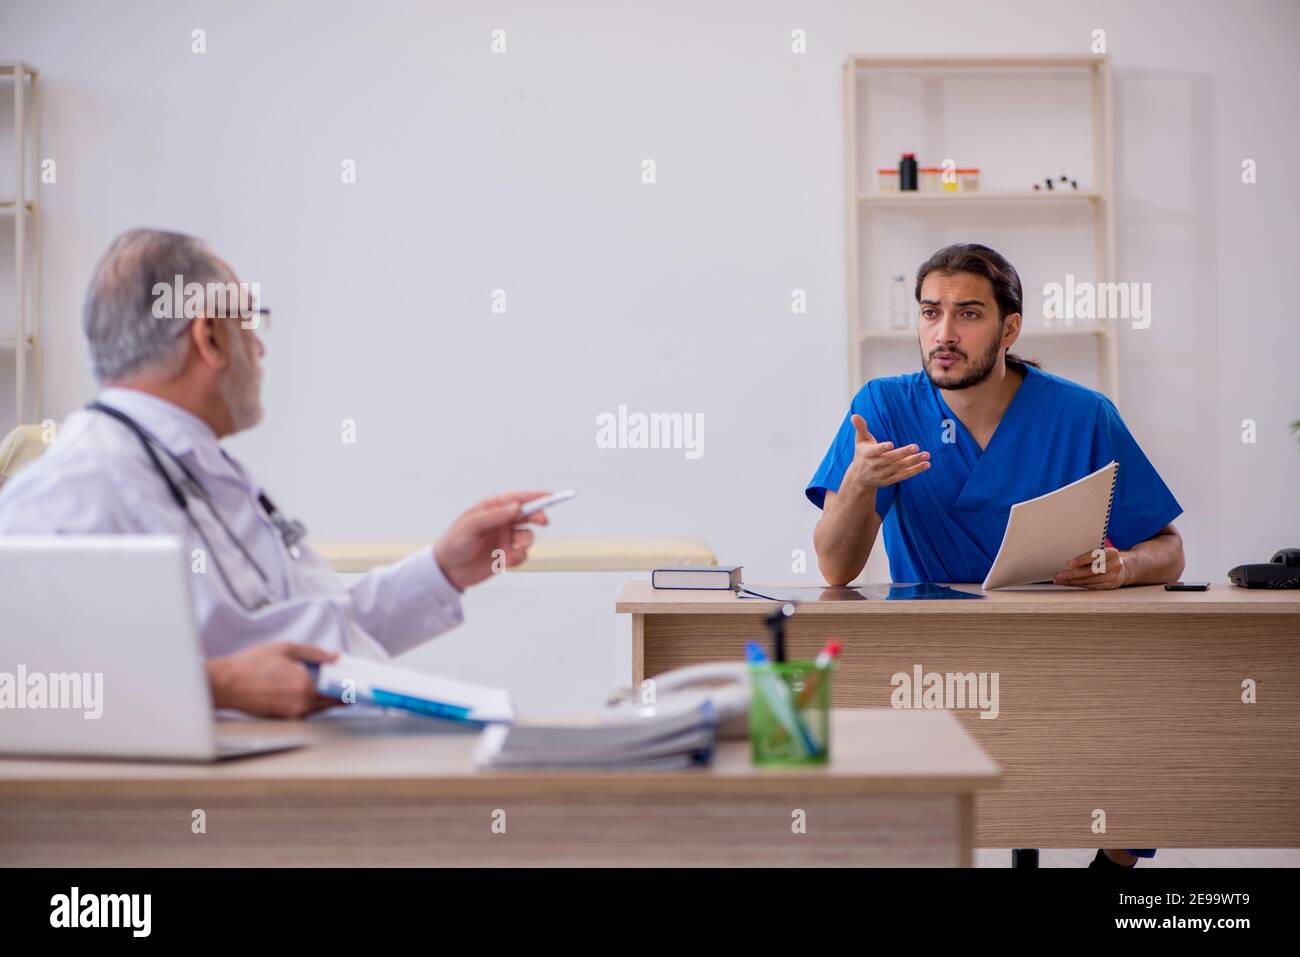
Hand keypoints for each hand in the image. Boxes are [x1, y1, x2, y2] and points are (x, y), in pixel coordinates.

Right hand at [207, 642, 340, 718]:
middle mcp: (300, 704)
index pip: (337, 691)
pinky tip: (308, 690)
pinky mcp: (282, 718)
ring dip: (325, 697)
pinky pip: (304, 710)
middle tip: (349, 685)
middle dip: (341, 693)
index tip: (362, 685)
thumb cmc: (251, 664)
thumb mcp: (286, 649)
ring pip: (318, 707)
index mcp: (304, 686)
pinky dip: (310, 701)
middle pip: (331, 702)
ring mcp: (291, 714)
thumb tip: (335, 658)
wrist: (224, 684)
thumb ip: (315, 654)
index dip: (351, 688)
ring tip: (330, 684)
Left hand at [434, 490, 550, 590]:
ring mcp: (505, 538)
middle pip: (528, 515)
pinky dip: (518, 558)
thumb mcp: (471, 526)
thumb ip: (495, 516)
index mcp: (491, 508)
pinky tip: (505, 562)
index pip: (518, 499)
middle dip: (538, 518)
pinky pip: (522, 554)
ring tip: (515, 550)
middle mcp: (501, 521)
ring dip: (525, 542)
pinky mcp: (507, 555)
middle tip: (543, 522)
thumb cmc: (454, 543)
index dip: (536, 497)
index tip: (551, 496)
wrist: (447, 572)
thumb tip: (517, 507)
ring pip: (528, 536)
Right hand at [846, 414, 929, 489]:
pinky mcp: (889, 481)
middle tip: (916, 447)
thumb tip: (854, 415)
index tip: (891, 445)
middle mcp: (874, 465)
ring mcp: (882, 474)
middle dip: (903, 453)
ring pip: (899, 467)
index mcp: (867, 454)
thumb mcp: (860, 441)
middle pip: (890, 459)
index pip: (875, 451)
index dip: (882, 448)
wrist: (859, 478)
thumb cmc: (862, 454)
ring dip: (914, 462)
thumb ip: (860, 428)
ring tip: (926, 455)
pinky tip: (926, 465)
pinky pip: (904, 475)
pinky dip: (915, 471)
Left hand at [1054, 547, 1128, 588]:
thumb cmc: (1107, 557)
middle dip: (1073, 574)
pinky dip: (1078, 585)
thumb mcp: (1103, 551)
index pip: (1096, 556)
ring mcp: (1113, 577)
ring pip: (1090, 581)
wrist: (1125, 568)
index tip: (1069, 563)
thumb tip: (1068, 557)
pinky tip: (1069, 583)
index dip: (1082, 560)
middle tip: (1059, 575)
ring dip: (1072, 581)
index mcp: (1112, 553)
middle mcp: (1114, 565)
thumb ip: (1091, 554)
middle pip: (1091, 571)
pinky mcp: (1109, 586)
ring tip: (1059, 580)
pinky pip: (1091, 586)